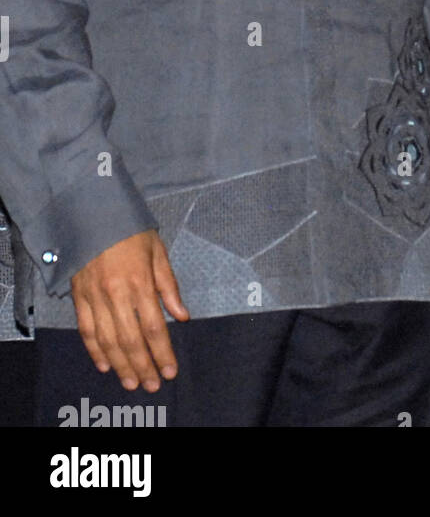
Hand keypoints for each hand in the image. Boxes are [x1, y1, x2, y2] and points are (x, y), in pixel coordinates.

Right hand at [70, 229, 189, 391]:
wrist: (93, 214)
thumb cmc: (131, 231)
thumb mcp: (158, 251)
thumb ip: (169, 286)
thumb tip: (181, 316)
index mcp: (140, 281)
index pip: (154, 326)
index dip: (162, 351)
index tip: (170, 370)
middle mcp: (116, 293)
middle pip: (130, 339)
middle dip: (143, 365)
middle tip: (153, 385)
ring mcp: (94, 297)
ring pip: (108, 340)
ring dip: (121, 365)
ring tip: (132, 382)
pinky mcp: (78, 297)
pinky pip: (87, 330)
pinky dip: (95, 351)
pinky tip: (106, 365)